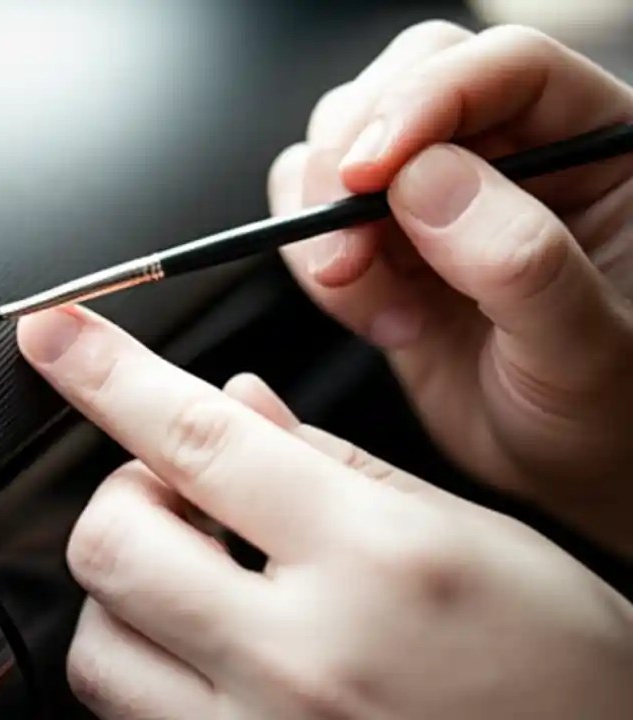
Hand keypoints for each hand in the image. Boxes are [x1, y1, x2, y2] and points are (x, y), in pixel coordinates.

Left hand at [17, 306, 632, 718]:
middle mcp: (304, 657)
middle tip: (172, 493)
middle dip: (120, 498)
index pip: (199, 439)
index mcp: (375, 560)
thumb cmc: (561, 671)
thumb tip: (237, 403)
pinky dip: (148, 666)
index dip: (105, 372)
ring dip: (126, 592)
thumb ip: (335, 463)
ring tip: (194, 581)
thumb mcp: (470, 534)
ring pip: (98, 648)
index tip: (52, 332)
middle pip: (110, 546)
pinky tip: (207, 649)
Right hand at [268, 22, 632, 556]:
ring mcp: (440, 194)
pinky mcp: (386, 238)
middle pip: (404, 82)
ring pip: (342, 142)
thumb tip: (425, 180)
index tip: (370, 172)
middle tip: (346, 250)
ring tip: (378, 309)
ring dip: (326, 222)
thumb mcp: (586, 354)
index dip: (426, 99)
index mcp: (599, 147)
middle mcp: (515, 152)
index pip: (504, 68)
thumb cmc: (611, 417)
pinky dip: (313, 262)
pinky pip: (311, 208)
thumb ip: (522, 262)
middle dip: (353, 161)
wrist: (566, 473)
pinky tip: (373, 316)